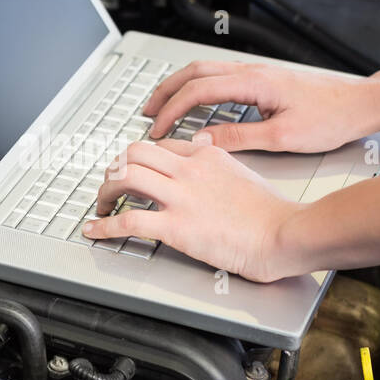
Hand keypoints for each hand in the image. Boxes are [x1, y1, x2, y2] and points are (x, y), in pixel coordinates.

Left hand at [81, 139, 302, 281]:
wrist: (284, 232)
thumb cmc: (272, 213)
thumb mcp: (243, 175)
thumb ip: (218, 168)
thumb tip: (204, 164)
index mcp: (207, 156)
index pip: (160, 146)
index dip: (139, 159)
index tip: (132, 171)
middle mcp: (189, 170)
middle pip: (134, 153)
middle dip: (114, 169)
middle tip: (110, 187)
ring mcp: (182, 196)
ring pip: (125, 177)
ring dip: (105, 192)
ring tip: (100, 206)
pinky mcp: (177, 226)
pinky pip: (129, 220)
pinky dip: (104, 227)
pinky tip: (95, 231)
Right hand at [143, 60, 379, 152]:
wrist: (363, 103)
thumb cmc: (332, 117)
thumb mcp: (282, 138)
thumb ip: (238, 138)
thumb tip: (203, 142)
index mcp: (253, 82)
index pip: (197, 90)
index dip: (172, 110)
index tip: (158, 130)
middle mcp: (253, 71)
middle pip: (194, 72)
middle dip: (165, 91)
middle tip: (146, 113)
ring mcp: (258, 73)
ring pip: (206, 71)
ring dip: (181, 88)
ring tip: (164, 107)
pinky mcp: (265, 80)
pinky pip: (221, 78)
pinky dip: (200, 89)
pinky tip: (198, 105)